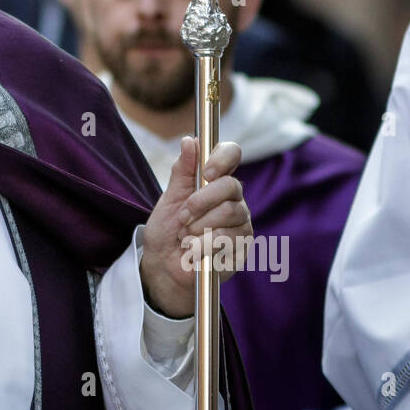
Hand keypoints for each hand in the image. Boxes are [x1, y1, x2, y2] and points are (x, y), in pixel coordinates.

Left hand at [139, 136, 251, 318]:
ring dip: (201, 227)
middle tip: (183, 217)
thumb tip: (190, 140)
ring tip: (186, 238)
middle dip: (200, 202)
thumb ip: (182, 171)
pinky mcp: (243, 245)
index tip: (207, 171)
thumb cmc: (168, 231)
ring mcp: (241, 222)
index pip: (231, 154)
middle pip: (231, 186)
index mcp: (216, 181)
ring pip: (230, 213)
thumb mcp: (170, 199)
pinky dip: (205, 245)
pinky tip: (195, 251)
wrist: (165, 268)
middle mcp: (233, 198)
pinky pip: (230, 239)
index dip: (222, 158)